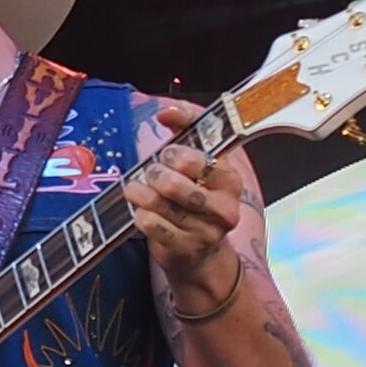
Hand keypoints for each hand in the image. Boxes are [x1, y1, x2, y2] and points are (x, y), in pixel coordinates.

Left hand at [123, 98, 243, 308]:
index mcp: (230, 180)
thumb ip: (186, 129)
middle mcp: (224, 208)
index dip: (178, 153)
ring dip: (141, 193)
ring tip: (135, 188)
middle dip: (157, 174)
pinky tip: (141, 211)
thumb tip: (166, 112)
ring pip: (161, 204)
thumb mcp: (196, 163)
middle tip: (151, 173)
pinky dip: (140, 215)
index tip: (168, 152)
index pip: (203, 158)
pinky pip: (152, 225)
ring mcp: (205, 232)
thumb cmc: (195, 199)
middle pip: (178, 184)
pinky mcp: (185, 249)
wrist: (201, 254)